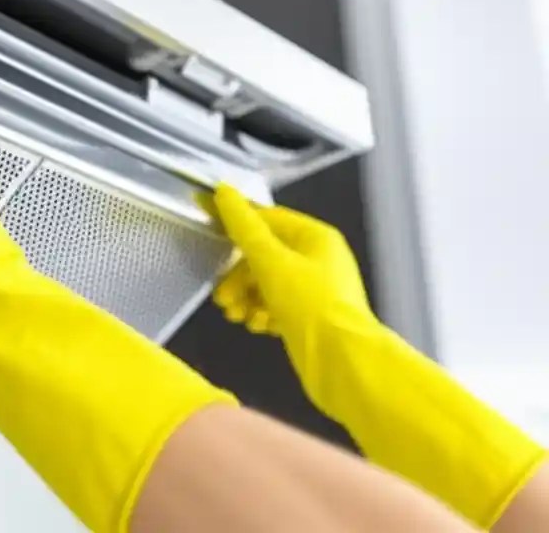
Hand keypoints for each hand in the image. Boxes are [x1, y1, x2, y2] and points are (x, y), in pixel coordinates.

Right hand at [211, 184, 372, 337]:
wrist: (342, 359)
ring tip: (235, 316)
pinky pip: (280, 306)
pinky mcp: (312, 316)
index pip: (268, 219)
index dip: (236, 224)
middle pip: (265, 256)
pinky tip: (256, 326)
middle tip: (221, 298)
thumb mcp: (270, 261)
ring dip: (246, 297)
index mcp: (315, 237)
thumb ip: (244, 227)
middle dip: (238, 276)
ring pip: (269, 283)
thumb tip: (223, 190)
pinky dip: (263, 313)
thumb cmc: (308, 303)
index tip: (208, 235)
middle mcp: (319, 258)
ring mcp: (317, 289)